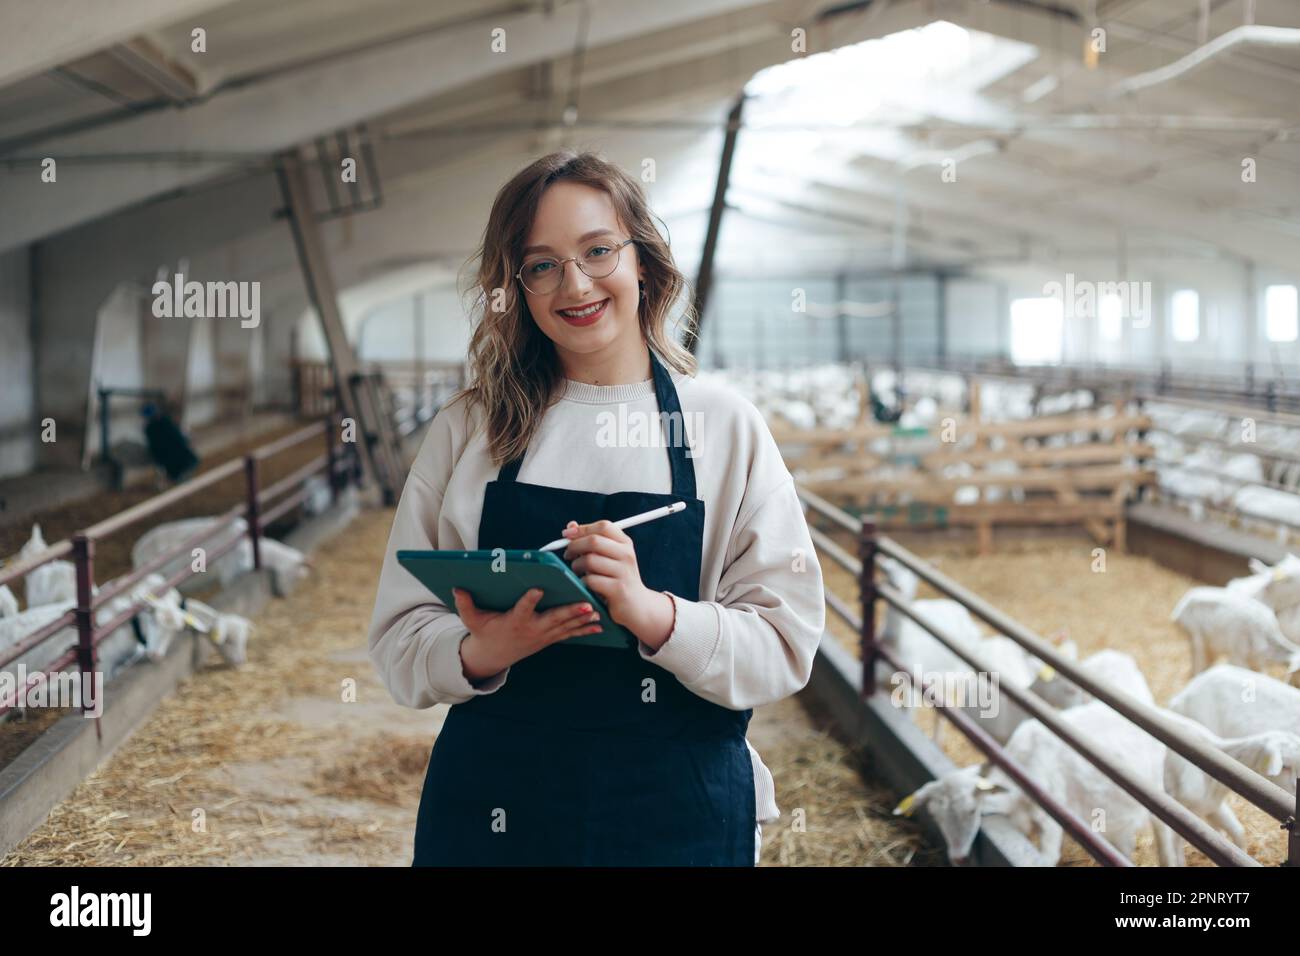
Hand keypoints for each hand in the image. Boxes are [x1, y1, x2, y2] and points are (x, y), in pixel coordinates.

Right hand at [452, 587, 601, 680]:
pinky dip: (584, 630)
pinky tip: (599, 625)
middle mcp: (531, 630)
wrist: (493, 656)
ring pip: (565, 627)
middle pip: (552, 620)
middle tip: (585, 605)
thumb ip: (465, 604)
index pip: (522, 609)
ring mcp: (542, 636)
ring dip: (582, 621)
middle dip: (569, 613)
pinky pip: (569, 634)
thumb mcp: (472, 620)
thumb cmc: (484, 632)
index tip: (537, 589)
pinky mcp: (549, 639)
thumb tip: (456, 587)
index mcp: (513, 621)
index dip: (529, 600)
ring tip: (597, 612)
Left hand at [561, 519, 674, 648]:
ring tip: (578, 571)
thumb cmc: (617, 578)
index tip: (567, 535)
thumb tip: (571, 526)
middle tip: (568, 555)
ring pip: (589, 560)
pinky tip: (585, 585)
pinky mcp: (618, 590)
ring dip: (577, 566)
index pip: (603, 526)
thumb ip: (591, 540)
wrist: (637, 605)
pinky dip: (582, 582)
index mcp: (625, 543)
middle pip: (594, 541)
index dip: (582, 529)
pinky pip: (590, 580)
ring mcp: (624, 572)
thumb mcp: (609, 557)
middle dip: (574, 546)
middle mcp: (627, 555)